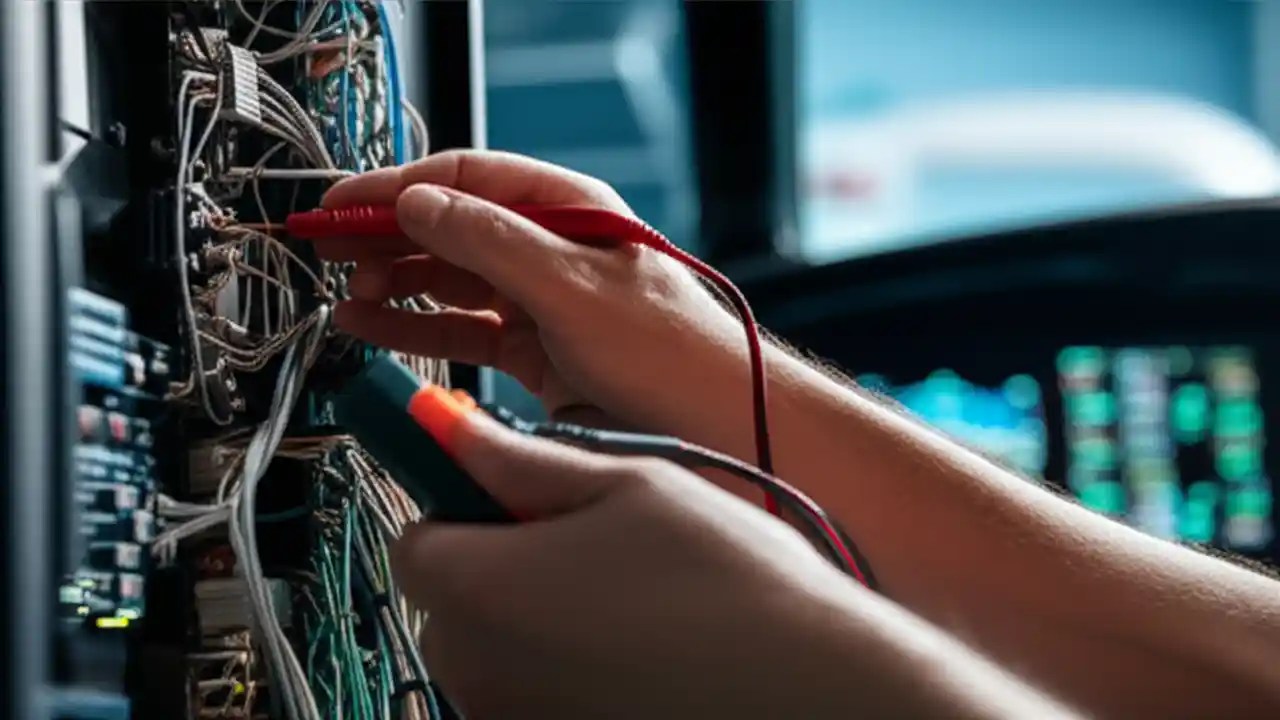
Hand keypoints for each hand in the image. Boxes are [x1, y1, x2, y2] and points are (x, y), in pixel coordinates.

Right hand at [320, 150, 759, 448]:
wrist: (717, 425)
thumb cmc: (670, 350)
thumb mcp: (573, 287)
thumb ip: (491, 243)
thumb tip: (418, 204)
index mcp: (566, 210)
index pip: (466, 178)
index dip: (398, 187)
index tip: (341, 204)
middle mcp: (548, 249)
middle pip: (449, 227)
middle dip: (386, 234)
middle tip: (324, 247)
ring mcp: (539, 301)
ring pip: (448, 281)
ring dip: (393, 283)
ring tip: (344, 292)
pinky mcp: (534, 352)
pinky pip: (461, 329)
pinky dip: (415, 327)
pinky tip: (373, 325)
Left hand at [391, 409, 867, 718]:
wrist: (813, 690)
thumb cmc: (730, 583)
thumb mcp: (627, 485)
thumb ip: (520, 459)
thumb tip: (450, 428)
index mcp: (477, 588)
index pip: (417, 537)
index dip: (464, 504)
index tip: (511, 491)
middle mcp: (475, 670)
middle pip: (451, 599)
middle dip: (502, 562)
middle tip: (594, 540)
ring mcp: (511, 718)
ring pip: (497, 649)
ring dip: (538, 616)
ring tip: (632, 595)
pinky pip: (534, 693)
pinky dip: (567, 669)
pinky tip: (641, 648)